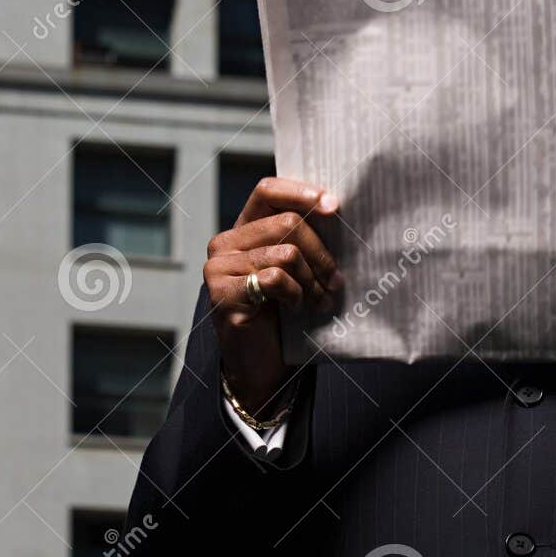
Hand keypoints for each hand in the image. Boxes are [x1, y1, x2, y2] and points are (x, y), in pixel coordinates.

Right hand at [204, 177, 341, 413]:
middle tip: (336, 280)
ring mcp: (219, 268)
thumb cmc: (281, 314)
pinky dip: (296, 294)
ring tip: (320, 299)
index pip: (267, 191)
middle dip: (321, 253)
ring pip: (286, 253)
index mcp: (242, 230)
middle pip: (287, 222)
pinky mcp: (223, 294)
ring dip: (313, 280)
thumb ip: (301, 239)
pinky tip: (296, 308)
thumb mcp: (293, 269)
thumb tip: (335, 208)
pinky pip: (275, 279)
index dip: (301, 192)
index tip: (334, 206)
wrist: (259, 365)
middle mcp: (225, 243)